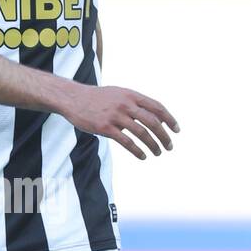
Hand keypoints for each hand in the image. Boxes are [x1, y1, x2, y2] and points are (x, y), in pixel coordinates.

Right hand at [65, 84, 179, 159]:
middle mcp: (125, 104)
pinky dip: (137, 150)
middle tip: (169, 146)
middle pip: (152, 121)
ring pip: (141, 133)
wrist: (73, 98)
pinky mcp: (105, 127)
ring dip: (153, 145)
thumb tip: (154, 116)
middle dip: (164, 136)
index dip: (169, 119)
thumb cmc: (97, 98)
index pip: (157, 107)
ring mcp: (115, 115)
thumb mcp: (118, 94)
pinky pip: (126, 141)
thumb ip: (135, 103)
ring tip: (158, 153)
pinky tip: (143, 156)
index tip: (176, 130)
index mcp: (131, 95)